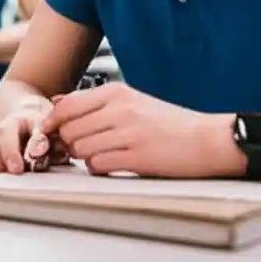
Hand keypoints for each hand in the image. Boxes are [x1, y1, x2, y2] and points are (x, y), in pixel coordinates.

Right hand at [0, 101, 69, 173]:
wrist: (26, 114)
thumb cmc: (43, 131)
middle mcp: (10, 124)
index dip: (34, 142)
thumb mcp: (55, 134)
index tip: (35, 156)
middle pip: (4, 132)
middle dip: (9, 152)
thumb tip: (38, 151)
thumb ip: (50, 143)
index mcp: (33, 120)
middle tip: (15, 170)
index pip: (34, 126)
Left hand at [41, 82, 235, 177]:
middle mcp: (119, 109)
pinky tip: (111, 165)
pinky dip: (99, 169)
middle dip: (69, 142)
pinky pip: (98, 165)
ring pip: (80, 148)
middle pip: (69, 129)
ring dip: (85, 157)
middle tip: (81, 147)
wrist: (208, 139)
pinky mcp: (137, 156)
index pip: (66, 106)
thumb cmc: (170, 122)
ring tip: (101, 155)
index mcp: (115, 92)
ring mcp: (128, 132)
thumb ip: (94, 102)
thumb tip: (57, 101)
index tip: (52, 132)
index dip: (53, 123)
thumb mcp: (132, 101)